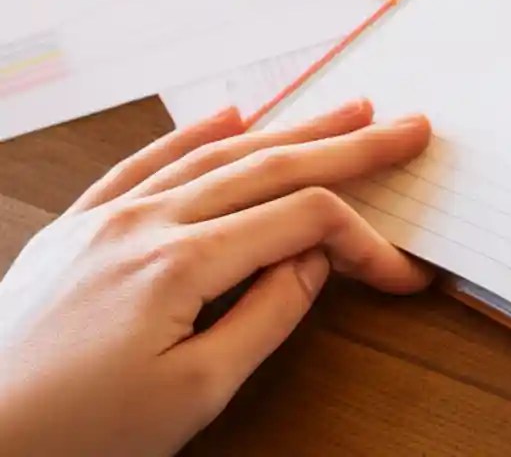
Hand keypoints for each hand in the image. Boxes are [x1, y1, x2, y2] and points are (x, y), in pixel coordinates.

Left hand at [0, 101, 432, 456]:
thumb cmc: (77, 434)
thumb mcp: (192, 393)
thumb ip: (264, 317)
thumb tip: (312, 262)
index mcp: (179, 262)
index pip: (301, 222)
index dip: (363, 241)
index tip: (400, 276)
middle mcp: (144, 221)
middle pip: (269, 167)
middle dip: (347, 147)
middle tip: (406, 128)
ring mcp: (105, 217)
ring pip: (216, 155)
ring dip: (288, 130)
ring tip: (345, 113)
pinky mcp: (75, 228)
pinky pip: (144, 162)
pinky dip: (194, 135)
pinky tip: (230, 116)